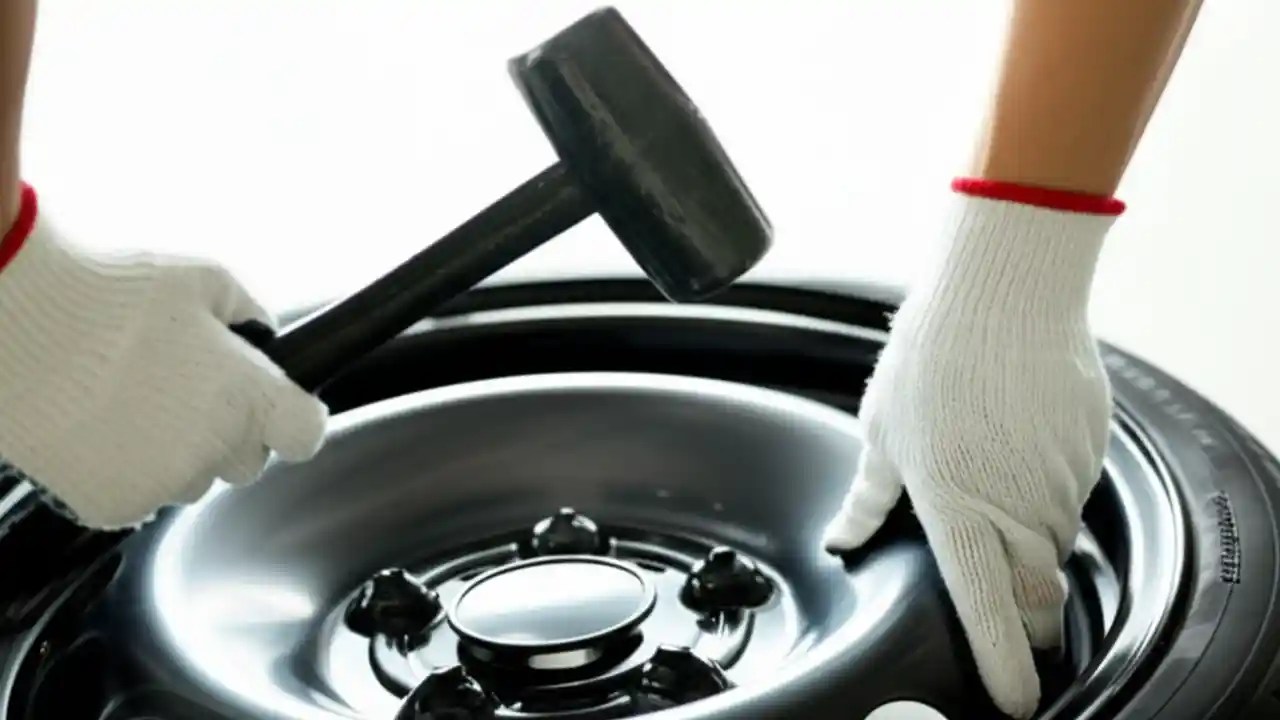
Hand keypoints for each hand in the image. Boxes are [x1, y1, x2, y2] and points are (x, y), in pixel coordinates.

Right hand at [0, 197, 326, 528]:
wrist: (17, 327)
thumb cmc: (111, 295)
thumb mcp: (205, 280)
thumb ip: (251, 314)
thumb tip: (265, 335)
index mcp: (248, 400)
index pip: (305, 433)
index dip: (292, 418)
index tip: (278, 408)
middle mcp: (213, 451)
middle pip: (246, 459)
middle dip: (227, 430)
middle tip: (184, 389)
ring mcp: (162, 484)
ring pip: (190, 478)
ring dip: (176, 451)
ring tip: (131, 400)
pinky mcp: (112, 506)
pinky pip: (140, 495)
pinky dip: (126, 470)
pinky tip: (101, 425)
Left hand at [822, 196, 1114, 717]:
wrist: (1004, 290)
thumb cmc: (932, 354)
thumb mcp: (882, 428)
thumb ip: (870, 495)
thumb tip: (844, 535)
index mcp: (955, 508)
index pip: (984, 610)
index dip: (1002, 666)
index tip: (1016, 700)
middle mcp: (1015, 506)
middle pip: (1034, 597)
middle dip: (1028, 624)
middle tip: (1021, 631)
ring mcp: (1060, 481)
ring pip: (1057, 549)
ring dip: (1038, 557)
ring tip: (1007, 517)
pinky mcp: (1090, 453)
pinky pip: (1076, 500)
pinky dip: (1054, 502)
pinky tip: (1026, 460)